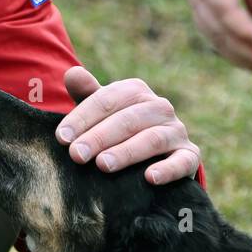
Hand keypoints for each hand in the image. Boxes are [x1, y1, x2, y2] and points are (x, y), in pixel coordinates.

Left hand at [55, 67, 199, 184]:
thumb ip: (87, 95)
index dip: (82, 118)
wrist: (155, 156)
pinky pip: (183, 161)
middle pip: (127, 119)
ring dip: (127, 152)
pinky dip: (168, 169)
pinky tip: (150, 178)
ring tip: (103, 165)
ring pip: (152, 138)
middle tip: (76, 155)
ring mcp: (176, 131)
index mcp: (135, 92)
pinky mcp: (190, 156)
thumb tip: (71, 74)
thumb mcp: (101, 113)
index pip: (106, 100)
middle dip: (99, 137)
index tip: (61, 138)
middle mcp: (159, 107)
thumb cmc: (117, 132)